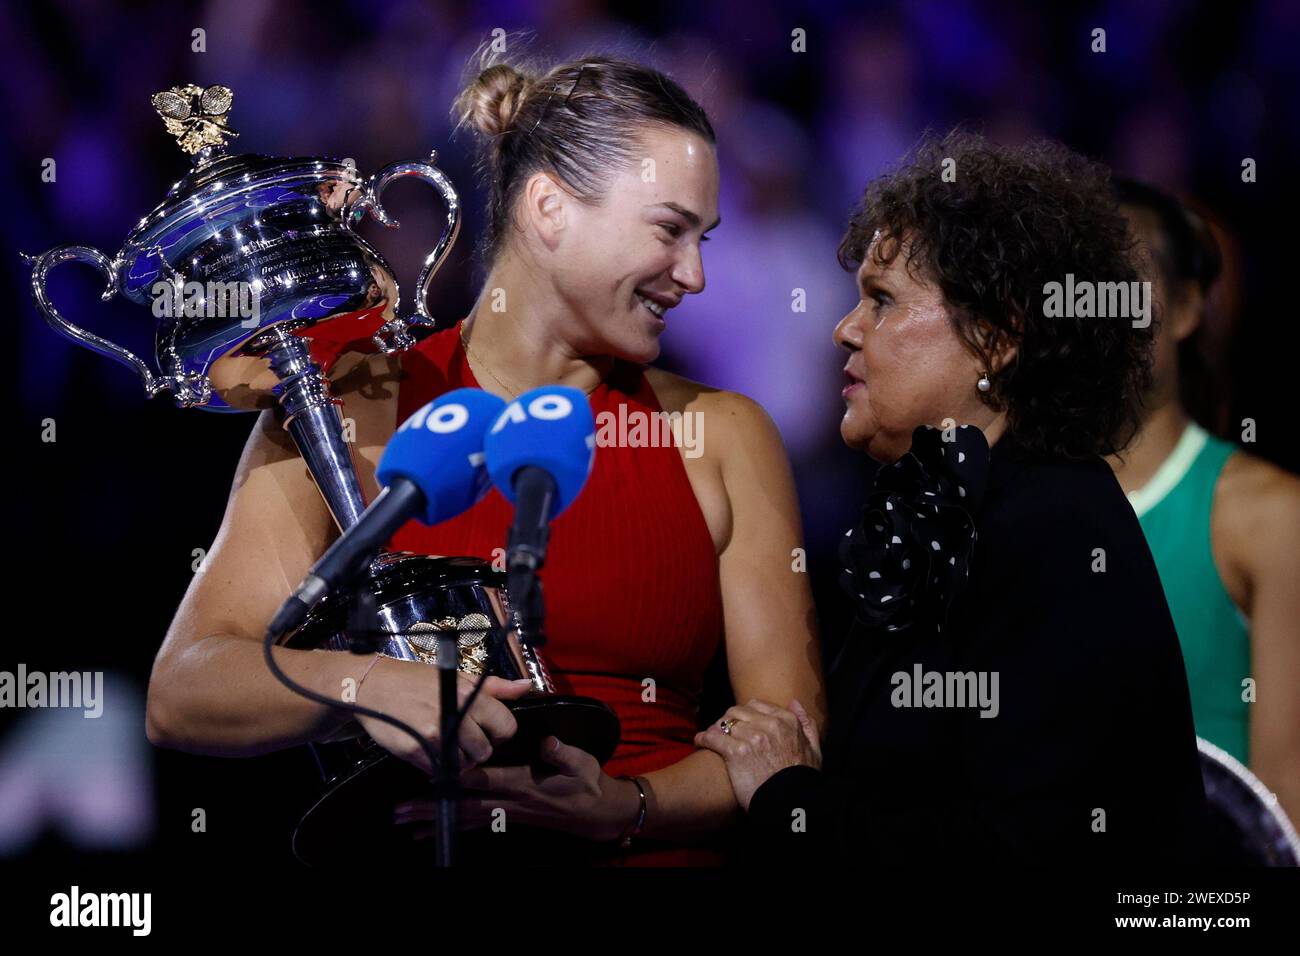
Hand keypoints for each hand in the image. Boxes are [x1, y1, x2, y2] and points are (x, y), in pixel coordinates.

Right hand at [355, 657, 532, 774]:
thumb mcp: (457, 676)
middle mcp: (456, 714)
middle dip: (476, 748)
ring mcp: (436, 734)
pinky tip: (428, 748)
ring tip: (443, 743)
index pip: (506, 727)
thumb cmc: (417, 680)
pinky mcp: (418, 750)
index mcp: (469, 694)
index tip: (484, 729)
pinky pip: (441, 770)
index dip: (498, 732)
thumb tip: (526, 686)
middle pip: (486, 750)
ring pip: (466, 765)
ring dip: (457, 760)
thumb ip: (494, 687)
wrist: (373, 687)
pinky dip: (437, 765)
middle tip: (460, 737)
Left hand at [393, 735, 640, 841]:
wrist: (596, 813)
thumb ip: (562, 753)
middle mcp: (510, 802)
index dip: (460, 776)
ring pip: (464, 818)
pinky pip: (474, 824)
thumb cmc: (587, 783)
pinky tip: (430, 834)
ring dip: (434, 822)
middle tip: (400, 812)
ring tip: (405, 825)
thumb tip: (548, 741)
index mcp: (524, 784)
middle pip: (464, 806)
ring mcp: (507, 813)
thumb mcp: (582, 763)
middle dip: (432, 810)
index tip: (433, 772)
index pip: (486, 780)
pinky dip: (451, 828)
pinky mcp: (507, 818)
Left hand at [694, 698, 820, 811]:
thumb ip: (807, 724)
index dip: (744, 714)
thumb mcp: (814, 750)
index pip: (756, 705)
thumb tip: (794, 702)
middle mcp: (769, 724)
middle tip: (723, 732)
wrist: (791, 804)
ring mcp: (752, 737)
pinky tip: (700, 742)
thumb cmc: (802, 780)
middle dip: (729, 720)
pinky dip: (703, 739)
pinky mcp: (736, 752)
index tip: (739, 724)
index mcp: (786, 720)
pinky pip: (713, 737)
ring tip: (712, 739)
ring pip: (724, 722)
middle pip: (737, 712)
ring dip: (716, 729)